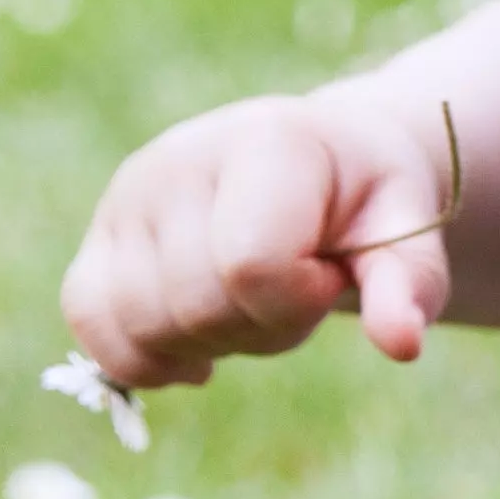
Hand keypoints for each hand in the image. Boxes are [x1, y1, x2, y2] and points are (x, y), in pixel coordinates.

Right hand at [55, 90, 459, 389]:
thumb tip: (402, 343)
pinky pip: (90, 323)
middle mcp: (177, 160)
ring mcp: (126, 198)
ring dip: (210, 345)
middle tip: (296, 289)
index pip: (250, 265)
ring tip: (250, 300)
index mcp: (262, 142)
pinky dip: (144, 356)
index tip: (328, 272)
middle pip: (196, 305)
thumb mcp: (409, 225)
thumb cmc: (366, 197)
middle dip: (261, 327)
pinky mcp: (98, 237)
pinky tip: (196, 348)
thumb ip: (409, 281)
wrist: (319, 163)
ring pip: (140, 325)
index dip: (299, 298)